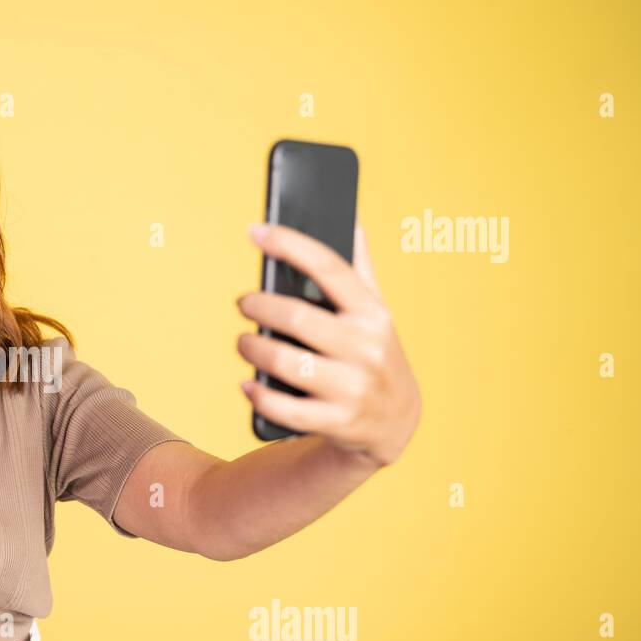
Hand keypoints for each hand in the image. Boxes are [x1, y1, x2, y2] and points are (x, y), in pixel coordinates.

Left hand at [236, 221, 421, 467]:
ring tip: (243, 341)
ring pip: (288, 363)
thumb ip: (361, 267)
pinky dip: (260, 394)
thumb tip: (351, 218)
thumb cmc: (374, 353)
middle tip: (243, 303)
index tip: (256, 231)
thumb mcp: (376, 311)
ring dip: (254, 349)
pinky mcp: (338, 421)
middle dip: (260, 307)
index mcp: (373, 312)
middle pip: (298, 318)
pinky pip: (286, 408)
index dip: (290, 245)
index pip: (329, 268)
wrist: (397, 422)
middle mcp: (366, 347)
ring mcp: (353, 387)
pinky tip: (248, 384)